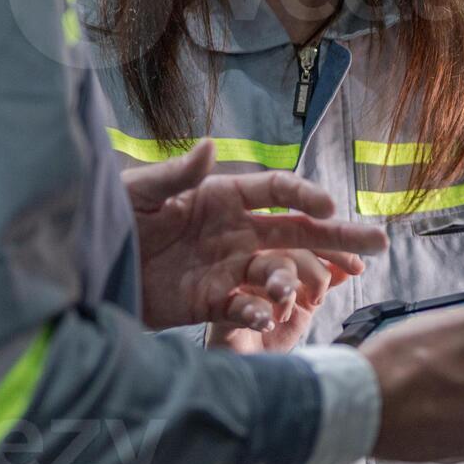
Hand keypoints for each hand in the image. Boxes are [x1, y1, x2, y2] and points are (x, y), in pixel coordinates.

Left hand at [124, 140, 385, 331]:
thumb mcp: (135, 194)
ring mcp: (227, 269)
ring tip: (289, 292)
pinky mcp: (212, 303)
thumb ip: (175, 175)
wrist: (84, 274)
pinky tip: (263, 318)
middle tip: (379, 244)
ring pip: (278, 273)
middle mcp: (234, 231)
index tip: (329, 204)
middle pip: (297, 231)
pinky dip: (258, 315)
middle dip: (339, 237)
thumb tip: (209, 145)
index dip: (305, 194)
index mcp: (221, 197)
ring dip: (289, 281)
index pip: (276, 191)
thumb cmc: (107, 220)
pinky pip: (247, 309)